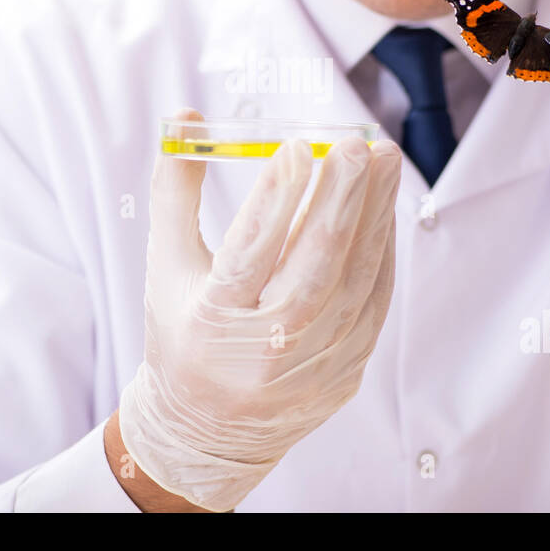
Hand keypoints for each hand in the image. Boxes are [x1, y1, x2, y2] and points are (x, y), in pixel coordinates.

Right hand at [118, 108, 401, 510]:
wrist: (207, 431)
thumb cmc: (183, 335)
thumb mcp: (165, 266)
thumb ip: (175, 191)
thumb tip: (186, 119)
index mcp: (212, 320)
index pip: (249, 253)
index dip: (275, 198)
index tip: (297, 146)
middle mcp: (264, 348)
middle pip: (313, 266)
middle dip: (340, 199)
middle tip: (355, 143)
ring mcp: (311, 366)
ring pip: (354, 281)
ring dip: (373, 216)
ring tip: (382, 160)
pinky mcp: (345, 372)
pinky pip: (372, 303)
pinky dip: (381, 253)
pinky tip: (384, 210)